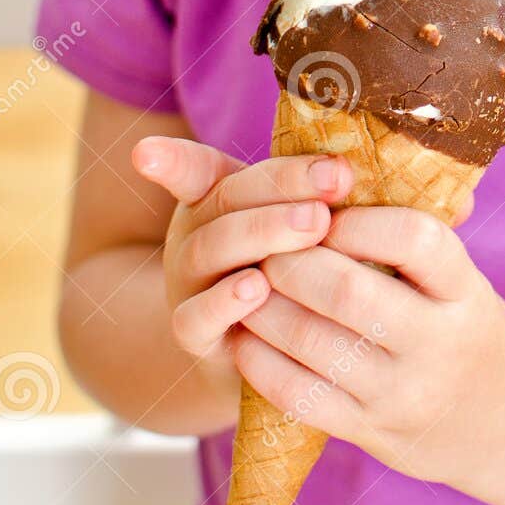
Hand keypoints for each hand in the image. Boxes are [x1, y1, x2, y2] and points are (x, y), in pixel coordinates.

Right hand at [131, 136, 354, 404]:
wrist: (254, 352)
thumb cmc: (287, 271)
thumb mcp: (294, 225)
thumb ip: (312, 194)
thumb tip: (356, 166)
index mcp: (214, 199)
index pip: (196, 168)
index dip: (173, 158)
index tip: (147, 151)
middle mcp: (194, 236)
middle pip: (226, 201)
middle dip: (283, 186)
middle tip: (334, 180)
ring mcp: (189, 285)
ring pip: (211, 250)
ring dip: (264, 231)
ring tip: (314, 223)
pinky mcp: (195, 336)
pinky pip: (197, 318)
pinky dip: (224, 303)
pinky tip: (258, 289)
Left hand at [229, 201, 504, 488]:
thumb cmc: (465, 327)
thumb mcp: (463, 280)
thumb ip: (414, 237)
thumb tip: (355, 161)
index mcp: (465, 292)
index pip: (415, 240)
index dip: (358, 220)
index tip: (327, 212)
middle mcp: (437, 344)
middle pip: (347, 291)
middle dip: (292, 261)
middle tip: (269, 246)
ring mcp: (401, 395)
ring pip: (311, 342)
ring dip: (264, 305)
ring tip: (247, 283)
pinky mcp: (368, 432)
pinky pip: (297, 394)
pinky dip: (259, 358)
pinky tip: (247, 335)